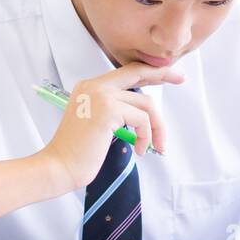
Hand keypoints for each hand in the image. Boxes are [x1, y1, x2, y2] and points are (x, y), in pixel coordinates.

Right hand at [40, 63, 184, 194]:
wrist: (58, 167)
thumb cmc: (77, 153)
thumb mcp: (97, 124)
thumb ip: (115, 111)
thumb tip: (142, 111)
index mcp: (89, 87)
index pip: (125, 72)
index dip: (148, 72)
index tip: (168, 75)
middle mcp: (94, 86)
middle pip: (138, 73)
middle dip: (163, 74)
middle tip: (181, 79)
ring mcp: (101, 96)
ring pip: (146, 104)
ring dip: (157, 127)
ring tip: (155, 146)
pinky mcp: (108, 110)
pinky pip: (142, 119)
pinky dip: (146, 136)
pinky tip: (139, 150)